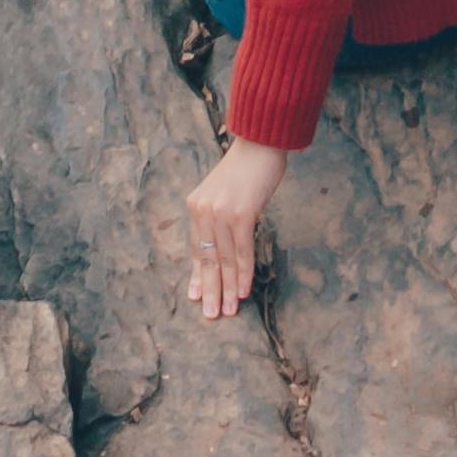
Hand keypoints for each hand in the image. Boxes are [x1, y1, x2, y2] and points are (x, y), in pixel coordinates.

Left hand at [187, 138, 286, 319]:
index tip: (197, 298)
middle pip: (207, 258)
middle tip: (212, 315)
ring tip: (229, 310)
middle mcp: (204, 210)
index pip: (196, 249)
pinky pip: (241, 251)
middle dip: (211, 290)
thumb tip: (218, 250)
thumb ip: (216, 218)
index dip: (198, 276)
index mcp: (196, 205)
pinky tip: (243, 291)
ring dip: (227, 288)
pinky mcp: (241, 214)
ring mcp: (221, 212)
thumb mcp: (222, 193)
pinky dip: (243, 273)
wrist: (261, 141)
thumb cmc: (245, 169)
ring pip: (224, 259)